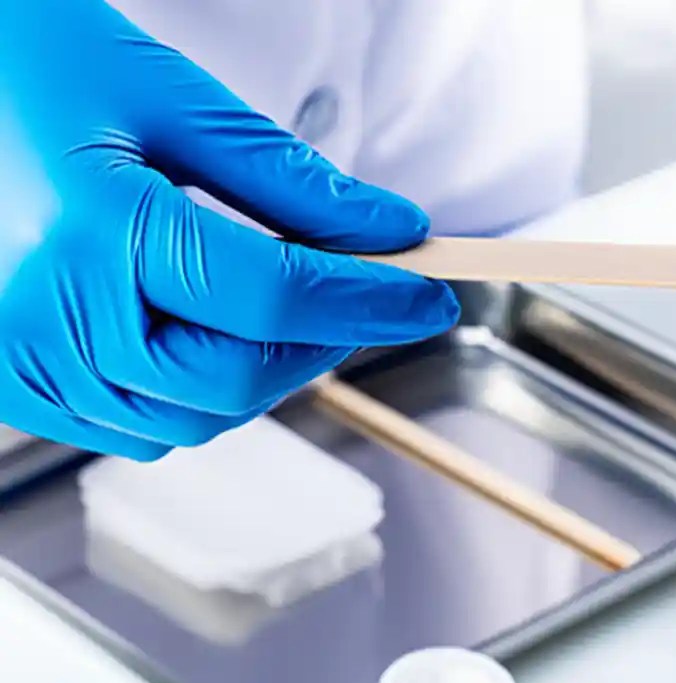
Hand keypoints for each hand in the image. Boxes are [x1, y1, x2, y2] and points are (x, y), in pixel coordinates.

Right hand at [0, 1, 458, 459]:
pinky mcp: (7, 383)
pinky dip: (200, 393)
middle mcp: (46, 317)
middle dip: (325, 343)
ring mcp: (18, 362)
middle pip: (236, 379)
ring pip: (194, 418)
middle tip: (370, 296)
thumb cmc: (28, 62)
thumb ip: (289, 179)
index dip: (370, 300)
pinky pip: (139, 424)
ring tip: (294, 308)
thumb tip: (391, 231)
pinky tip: (214, 333)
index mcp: (92, 230)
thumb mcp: (169, 100)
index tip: (430, 294)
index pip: (274, 298)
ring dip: (268, 374)